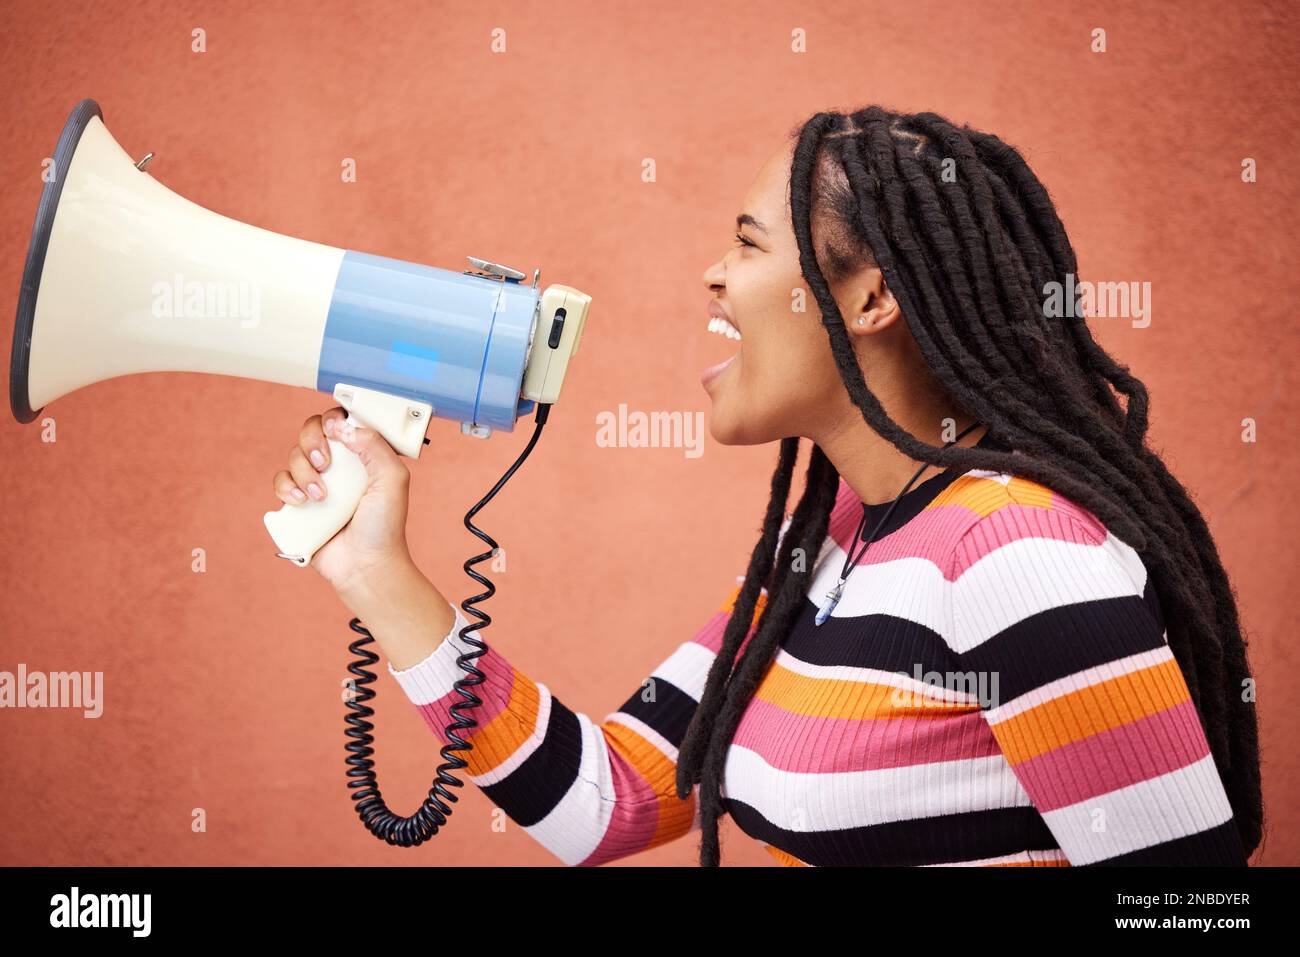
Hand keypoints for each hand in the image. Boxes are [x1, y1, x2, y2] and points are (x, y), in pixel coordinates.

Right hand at [270, 407, 412, 592]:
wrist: (364, 565)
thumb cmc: (384, 526)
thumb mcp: (393, 479)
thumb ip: (375, 445)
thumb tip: (343, 427)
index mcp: (361, 455)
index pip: (340, 421)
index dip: (333, 419)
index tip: (335, 432)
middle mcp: (338, 465)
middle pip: (310, 431)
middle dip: (312, 441)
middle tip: (325, 463)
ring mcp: (316, 482)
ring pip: (294, 455)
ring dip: (303, 471)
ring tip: (320, 496)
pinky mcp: (299, 502)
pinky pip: (281, 481)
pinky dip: (287, 488)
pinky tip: (303, 502)